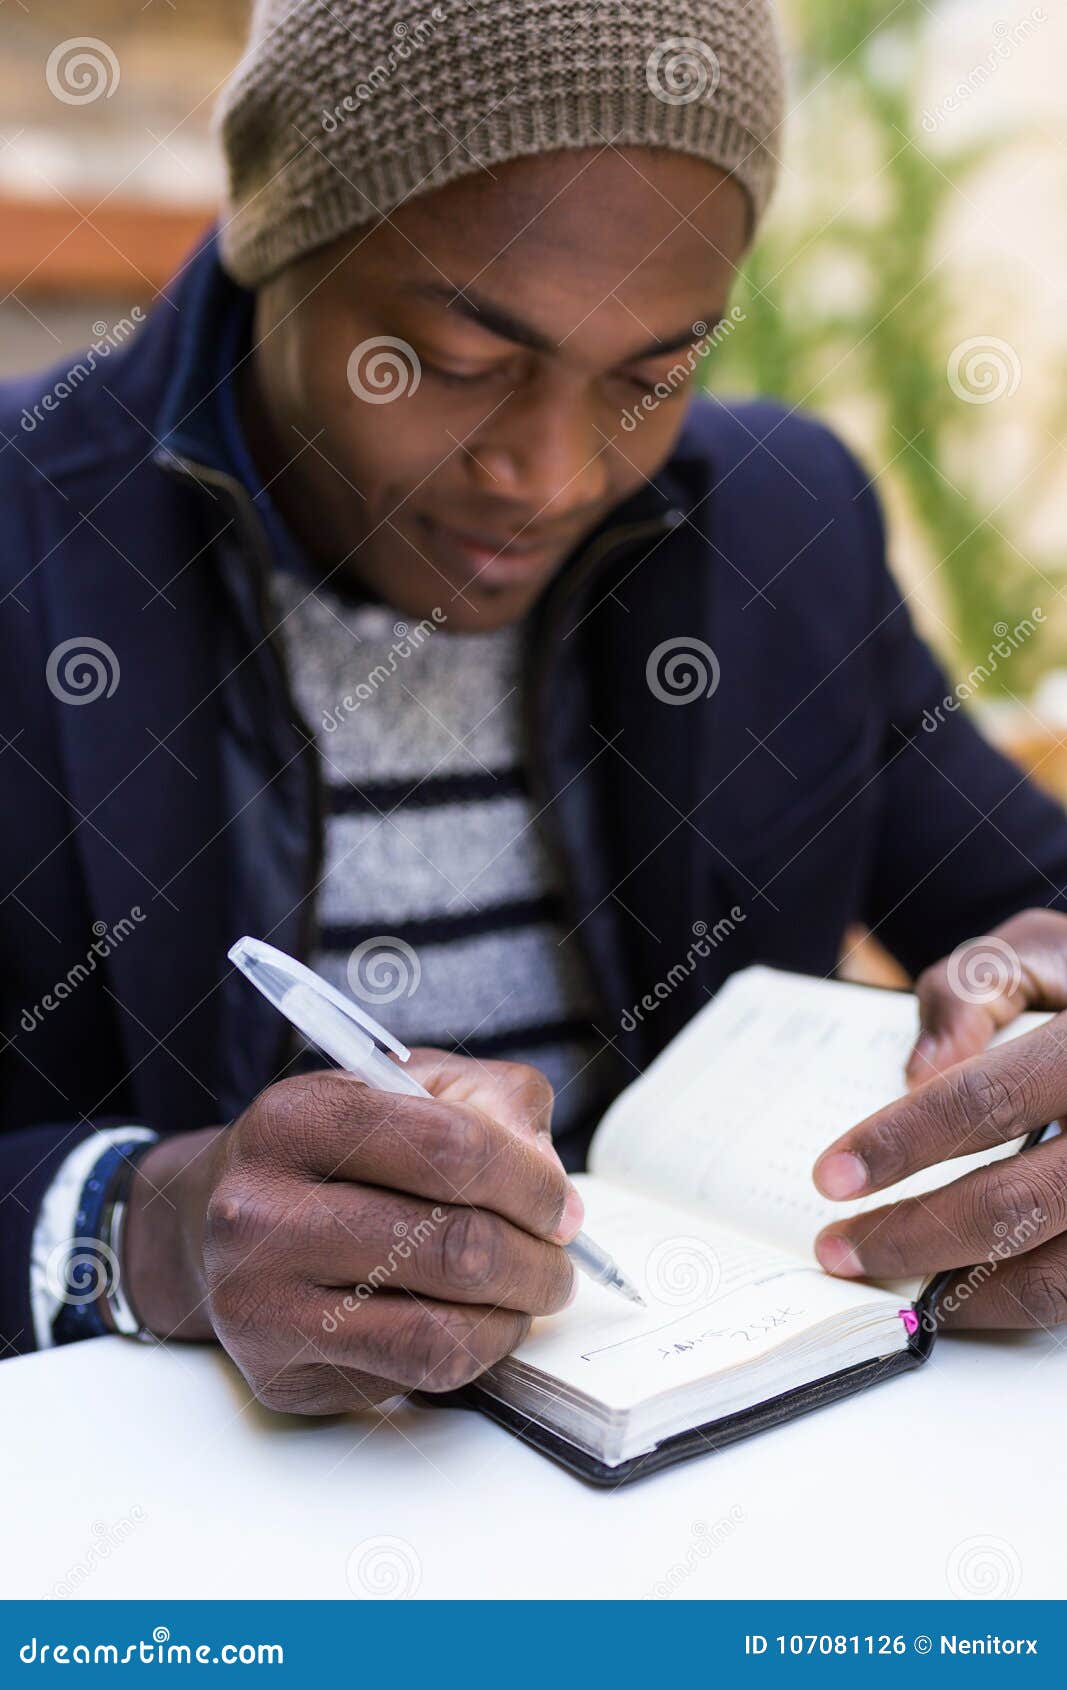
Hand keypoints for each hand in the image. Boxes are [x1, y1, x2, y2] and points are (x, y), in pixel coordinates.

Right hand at [122, 1052, 581, 1411]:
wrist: (217, 1219)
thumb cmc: (333, 1152)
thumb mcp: (403, 1088)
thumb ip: (492, 1102)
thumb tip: (552, 1183)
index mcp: (297, 1119)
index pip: (451, 1147)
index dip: (530, 1181)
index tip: (560, 1203)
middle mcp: (261, 1211)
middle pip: (454, 1244)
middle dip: (537, 1258)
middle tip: (559, 1258)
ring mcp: (260, 1302)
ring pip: (440, 1329)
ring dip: (514, 1315)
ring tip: (530, 1293)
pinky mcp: (277, 1371)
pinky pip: (413, 1377)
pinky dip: (472, 1353)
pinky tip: (478, 1322)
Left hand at [812, 910, 1066, 1328]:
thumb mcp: (1045, 951)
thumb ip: (973, 989)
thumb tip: (920, 1072)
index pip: (987, 1100)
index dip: (902, 1142)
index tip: (831, 1175)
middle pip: (1014, 1207)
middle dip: (911, 1236)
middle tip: (837, 1248)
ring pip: (1054, 1278)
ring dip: (960, 1295)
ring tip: (889, 1280)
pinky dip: (1014, 1303)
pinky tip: (961, 1289)